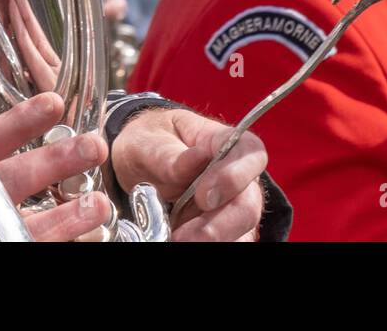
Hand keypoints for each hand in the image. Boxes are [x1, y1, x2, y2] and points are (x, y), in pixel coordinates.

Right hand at [0, 92, 111, 240]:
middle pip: (9, 181)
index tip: (54, 100)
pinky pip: (17, 252)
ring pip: (20, 229)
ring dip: (63, 218)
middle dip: (53, 162)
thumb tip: (29, 122)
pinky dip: (50, 247)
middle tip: (94, 144)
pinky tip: (83, 242)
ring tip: (98, 203)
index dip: (18, 121)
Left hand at [111, 108, 266, 241]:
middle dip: (219, 226)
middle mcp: (237, 176)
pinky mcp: (224, 232)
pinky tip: (180, 240)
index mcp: (222, 142)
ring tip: (174, 240)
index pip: (249, 153)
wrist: (137, 169)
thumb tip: (197, 158)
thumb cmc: (149, 145)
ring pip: (241, 233)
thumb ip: (168, 155)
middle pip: (249, 204)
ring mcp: (232, 208)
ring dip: (211, 240)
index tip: (203, 197)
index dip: (233, 176)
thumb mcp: (147, 142)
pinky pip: (227, 243)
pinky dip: (204, 245)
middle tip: (182, 237)